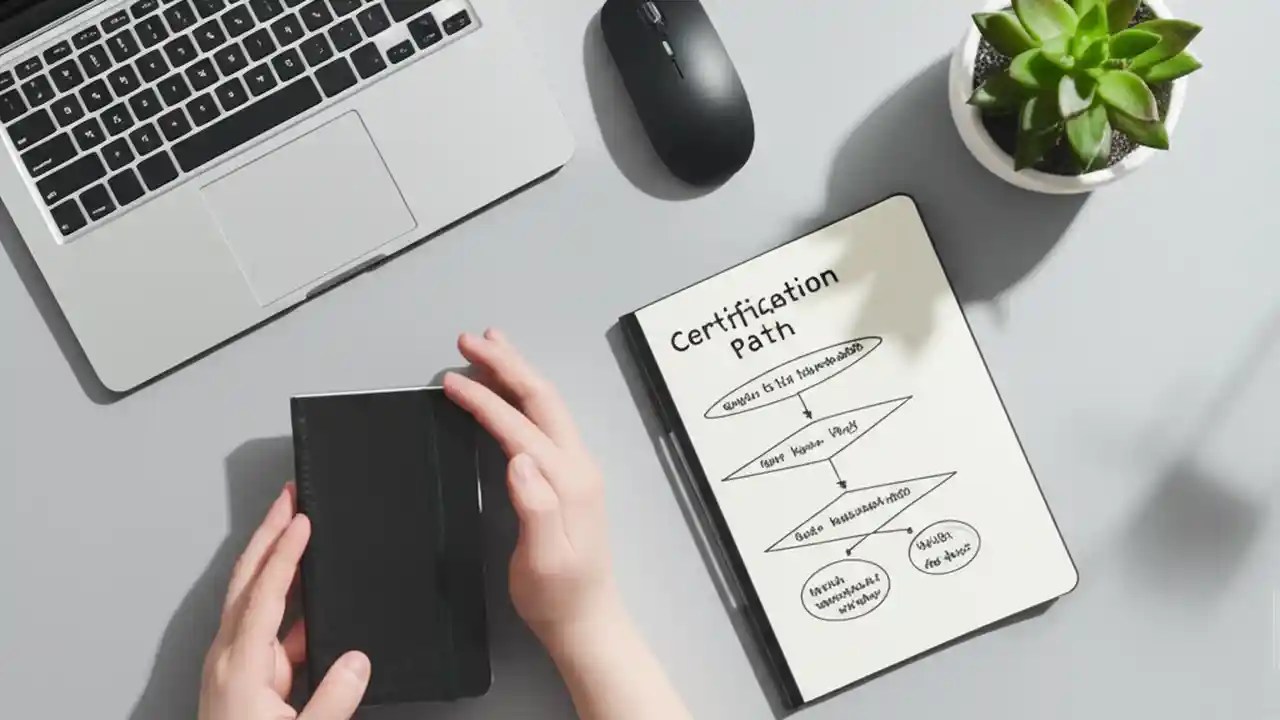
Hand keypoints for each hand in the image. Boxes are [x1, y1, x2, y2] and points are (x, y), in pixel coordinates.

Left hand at [199, 485, 370, 719]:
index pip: (264, 595)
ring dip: (277, 563)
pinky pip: (270, 632)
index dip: (285, 554)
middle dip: (268, 536)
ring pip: (256, 601)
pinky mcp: (245, 682)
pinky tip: (314, 598)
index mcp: (240, 668)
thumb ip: (333, 699)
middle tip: (288, 498)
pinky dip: (289, 605)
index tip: (302, 521)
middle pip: (247, 583)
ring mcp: (235, 669)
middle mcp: (229, 660)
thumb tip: (357, 661)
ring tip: (303, 530)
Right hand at [444, 329, 622, 649]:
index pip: (520, 427)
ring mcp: (575, 468)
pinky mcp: (568, 476)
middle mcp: (577, 465)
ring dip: (516, 371)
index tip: (450, 381)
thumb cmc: (559, 596)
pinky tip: (506, 389)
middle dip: (506, 364)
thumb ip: (535, 508)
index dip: (485, 400)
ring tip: (489, 345)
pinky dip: (522, 394)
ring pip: (545, 404)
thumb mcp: (542, 560)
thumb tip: (519, 459)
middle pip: (540, 398)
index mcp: (568, 481)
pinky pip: (544, 421)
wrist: (587, 619)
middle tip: (469, 339)